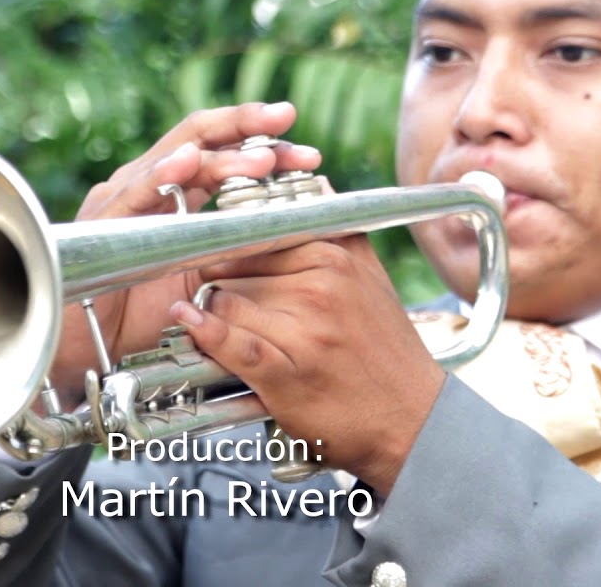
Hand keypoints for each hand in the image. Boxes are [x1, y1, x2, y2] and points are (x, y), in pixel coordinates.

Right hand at [47, 102, 321, 404]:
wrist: (87, 348)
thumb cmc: (141, 310)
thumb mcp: (203, 273)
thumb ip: (234, 245)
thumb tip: (293, 228)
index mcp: (171, 191)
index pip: (220, 150)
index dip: (262, 143)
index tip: (308, 151)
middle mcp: (145, 183)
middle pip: (199, 138)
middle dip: (246, 127)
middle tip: (288, 121)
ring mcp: (121, 197)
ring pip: (174, 160)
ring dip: (220, 157)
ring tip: (260, 158)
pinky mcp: (101, 222)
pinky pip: (133, 192)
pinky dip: (160, 175)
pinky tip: (186, 163)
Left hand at [167, 235, 445, 497]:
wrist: (412, 418)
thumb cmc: (386, 349)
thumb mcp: (372, 278)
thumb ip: (341, 231)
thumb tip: (315, 182)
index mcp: (336, 258)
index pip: (259, 235)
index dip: (230, 245)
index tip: (211, 252)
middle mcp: (321, 288)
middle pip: (237, 268)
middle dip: (217, 280)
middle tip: (204, 291)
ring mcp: (304, 331)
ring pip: (228, 302)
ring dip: (210, 310)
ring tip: (204, 317)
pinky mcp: (287, 374)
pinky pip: (233, 343)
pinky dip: (204, 331)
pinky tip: (187, 320)